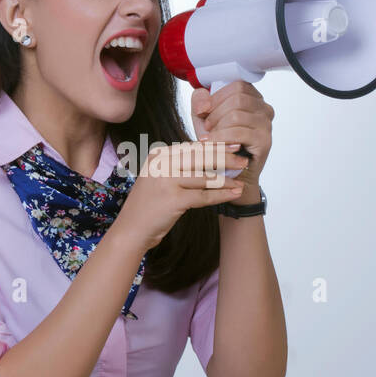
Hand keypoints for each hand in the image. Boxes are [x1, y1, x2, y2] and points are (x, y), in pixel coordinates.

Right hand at [113, 141, 250, 251]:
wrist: (131, 229)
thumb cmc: (149, 205)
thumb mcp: (159, 177)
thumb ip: (177, 165)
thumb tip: (209, 154)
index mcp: (158, 155)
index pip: (193, 147)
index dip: (215, 147)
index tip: (233, 146)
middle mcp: (161, 165)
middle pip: (201, 158)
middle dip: (225, 158)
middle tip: (244, 160)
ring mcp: (166, 181)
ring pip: (205, 177)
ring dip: (227, 180)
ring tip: (242, 181)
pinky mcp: (173, 200)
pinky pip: (204, 196)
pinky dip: (222, 195)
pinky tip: (235, 194)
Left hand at [191, 82, 273, 194]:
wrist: (227, 174)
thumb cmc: (217, 144)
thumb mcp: (204, 118)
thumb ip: (200, 101)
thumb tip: (204, 101)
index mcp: (253, 99)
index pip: (238, 86)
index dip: (217, 97)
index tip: (203, 111)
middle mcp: (264, 109)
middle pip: (238, 98)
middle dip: (216, 113)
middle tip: (206, 128)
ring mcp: (267, 125)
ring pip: (237, 115)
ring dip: (217, 127)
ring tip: (208, 138)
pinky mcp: (265, 142)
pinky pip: (240, 133)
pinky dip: (221, 138)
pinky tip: (211, 144)